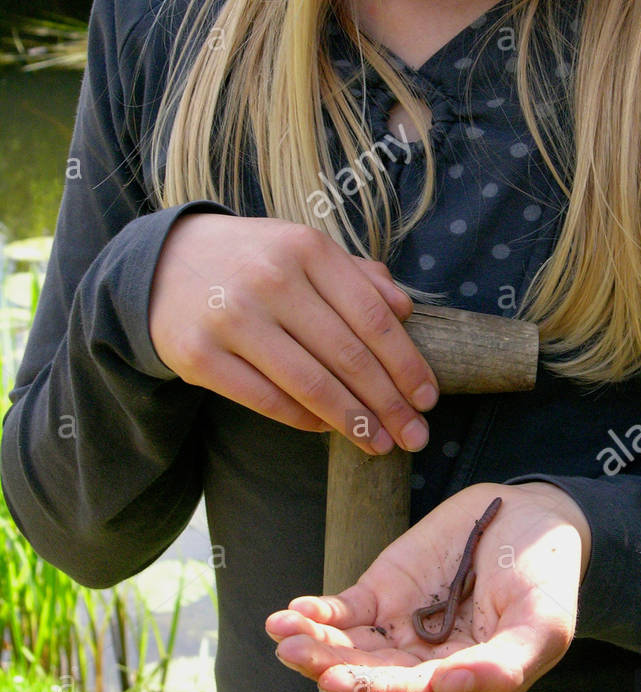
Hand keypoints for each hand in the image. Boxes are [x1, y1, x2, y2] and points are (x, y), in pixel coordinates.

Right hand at [147, 212, 438, 450]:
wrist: (162, 264)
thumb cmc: (253, 260)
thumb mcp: (303, 249)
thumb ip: (357, 275)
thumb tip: (406, 311)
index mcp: (306, 248)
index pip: (372, 316)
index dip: (406, 363)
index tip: (428, 397)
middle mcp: (271, 279)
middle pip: (348, 356)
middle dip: (390, 403)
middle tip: (416, 435)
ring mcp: (231, 318)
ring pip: (310, 384)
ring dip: (354, 421)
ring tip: (380, 443)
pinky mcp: (198, 355)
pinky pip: (266, 400)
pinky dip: (304, 420)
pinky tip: (328, 430)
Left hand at [265, 482, 590, 691]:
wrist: (534, 517)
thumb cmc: (548, 577)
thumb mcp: (545, 624)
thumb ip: (505, 665)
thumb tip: (444, 690)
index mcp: (467, 684)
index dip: (380, 690)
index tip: (345, 682)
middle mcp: (427, 664)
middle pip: (372, 674)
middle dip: (331, 667)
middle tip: (297, 656)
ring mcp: (403, 628)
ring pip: (351, 646)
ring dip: (315, 643)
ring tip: (284, 634)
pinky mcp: (385, 593)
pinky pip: (346, 611)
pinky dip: (320, 613)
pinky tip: (297, 612)